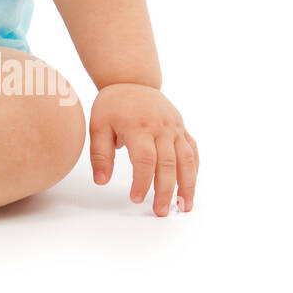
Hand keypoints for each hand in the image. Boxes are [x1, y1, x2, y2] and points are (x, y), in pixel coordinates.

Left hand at [88, 83, 198, 215]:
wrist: (131, 80)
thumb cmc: (112, 105)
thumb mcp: (98, 126)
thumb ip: (100, 154)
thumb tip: (101, 181)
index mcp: (138, 127)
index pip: (144, 161)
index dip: (142, 182)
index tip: (136, 199)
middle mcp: (161, 128)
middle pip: (168, 164)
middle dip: (166, 191)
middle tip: (161, 211)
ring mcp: (174, 128)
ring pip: (187, 159)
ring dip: (188, 185)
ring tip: (185, 206)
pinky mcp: (182, 128)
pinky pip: (192, 150)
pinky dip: (194, 169)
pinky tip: (191, 185)